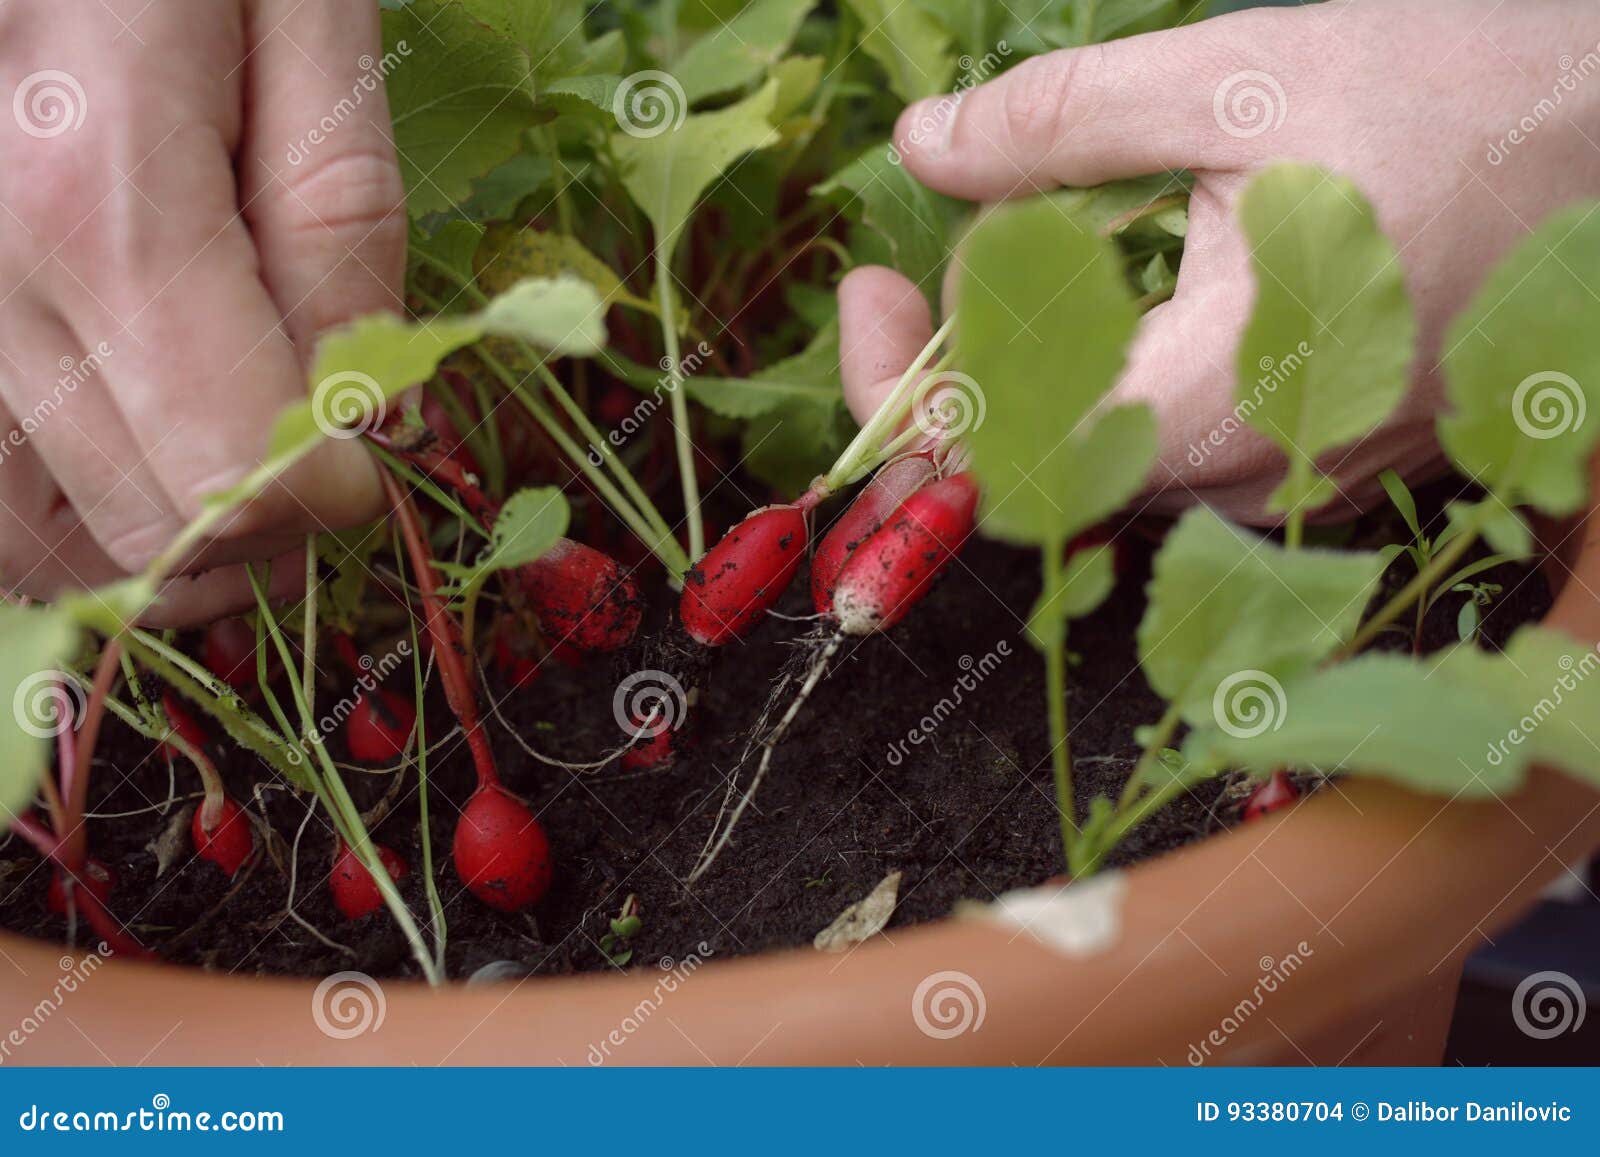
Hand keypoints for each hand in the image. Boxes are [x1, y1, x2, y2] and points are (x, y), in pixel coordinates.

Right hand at [0, 0, 402, 622]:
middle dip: (267, 517)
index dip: (336, 488)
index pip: (236, 470)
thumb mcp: (304, 25)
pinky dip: (67, 508)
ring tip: (229, 455)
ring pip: (40, 536)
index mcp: (99, 206)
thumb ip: (340, 227)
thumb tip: (371, 412)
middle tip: (319, 444)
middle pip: (149, 521)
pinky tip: (136, 452)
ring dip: (163, 532)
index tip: (373, 439)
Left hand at [839, 0, 1599, 522]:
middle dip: (964, 359)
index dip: (900, 397)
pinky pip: (1183, 438)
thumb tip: (927, 149)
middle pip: (1042, 462)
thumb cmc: (1453, 94)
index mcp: (1216, 397)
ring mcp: (1295, 475)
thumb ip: (1058, 126)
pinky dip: (1123, 367)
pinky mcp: (1325, 453)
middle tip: (940, 250)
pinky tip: (1134, 280)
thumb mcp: (1234, 78)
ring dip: (1044, 360)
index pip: (999, 461)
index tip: (870, 291)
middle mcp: (1253, 471)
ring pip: (1110, 452)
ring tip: (1042, 248)